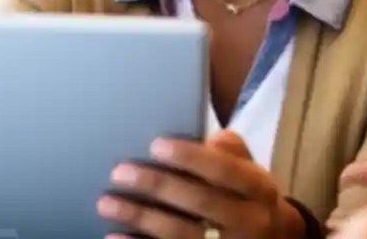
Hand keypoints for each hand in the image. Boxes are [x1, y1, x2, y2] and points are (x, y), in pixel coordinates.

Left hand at [98, 130, 304, 238]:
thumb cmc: (247, 196)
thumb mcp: (249, 170)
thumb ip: (231, 151)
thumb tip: (209, 138)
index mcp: (258, 188)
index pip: (225, 170)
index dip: (191, 158)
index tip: (155, 145)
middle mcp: (249, 221)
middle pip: (201, 203)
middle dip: (158, 186)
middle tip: (120, 172)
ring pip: (182, 234)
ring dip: (142, 218)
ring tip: (107, 203)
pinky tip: (116, 236)